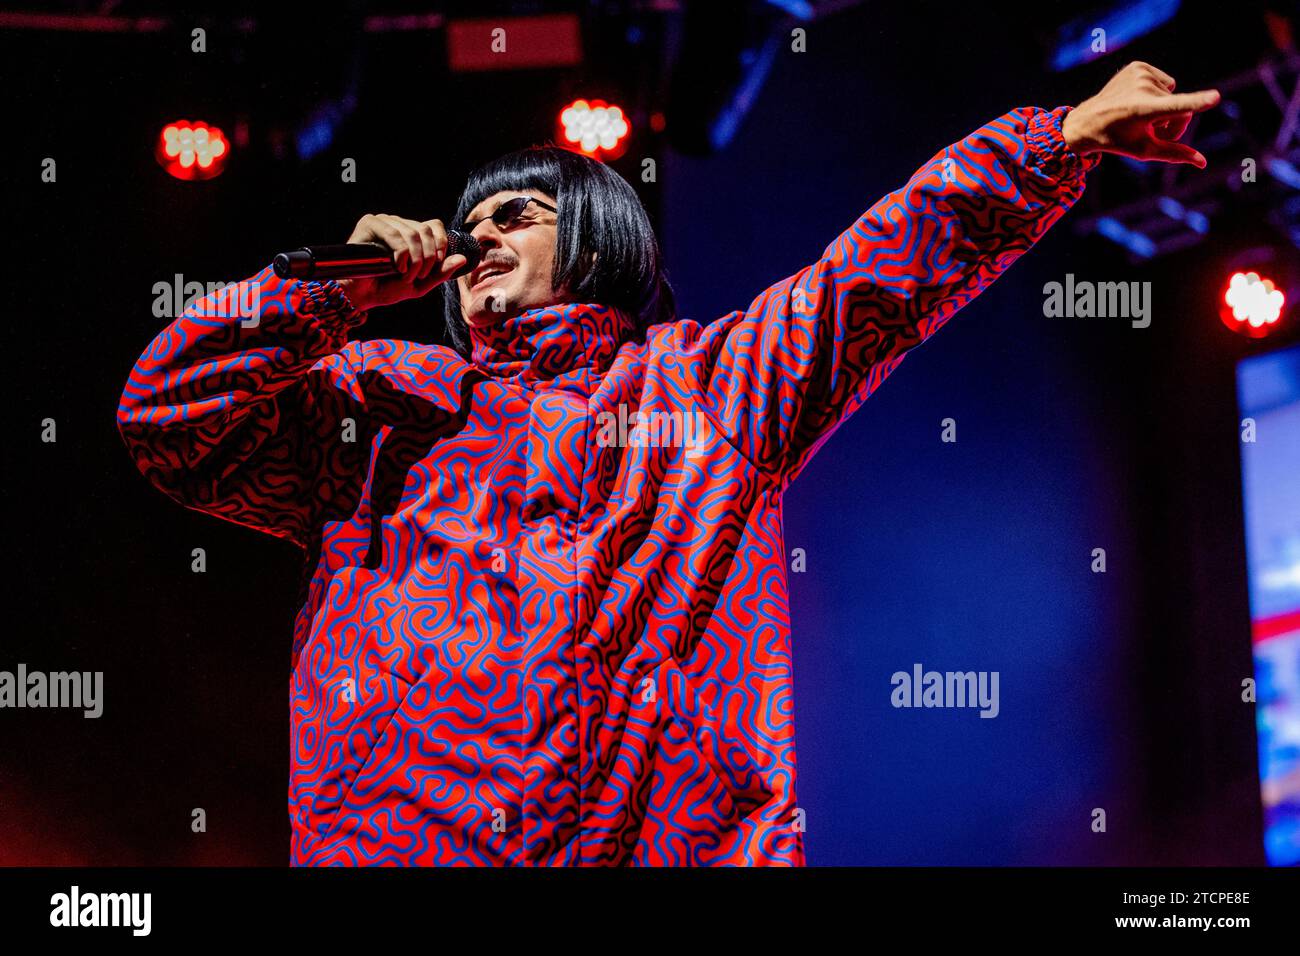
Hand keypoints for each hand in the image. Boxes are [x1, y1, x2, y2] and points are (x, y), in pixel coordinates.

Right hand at [334, 213, 468, 311]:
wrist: (362, 296)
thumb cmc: (388, 289)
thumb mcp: (421, 284)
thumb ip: (441, 272)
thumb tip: (463, 258)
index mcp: (411, 234)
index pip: (434, 225)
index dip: (441, 243)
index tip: (438, 264)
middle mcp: (398, 224)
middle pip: (426, 229)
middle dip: (429, 257)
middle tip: (418, 275)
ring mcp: (384, 222)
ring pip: (412, 233)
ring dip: (415, 259)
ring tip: (404, 275)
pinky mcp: (369, 224)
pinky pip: (394, 233)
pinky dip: (400, 253)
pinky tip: (395, 266)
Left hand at [1062, 61, 1219, 167]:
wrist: (1085, 123)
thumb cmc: (1116, 140)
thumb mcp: (1144, 150)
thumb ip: (1175, 154)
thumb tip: (1203, 163)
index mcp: (1143, 110)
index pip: (1176, 106)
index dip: (1197, 103)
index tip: (1215, 97)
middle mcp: (1142, 88)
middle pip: (1180, 108)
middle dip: (1172, 122)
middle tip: (1151, 130)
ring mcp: (1140, 74)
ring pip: (1172, 93)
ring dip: (1163, 107)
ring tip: (1141, 115)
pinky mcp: (1138, 66)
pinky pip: (1164, 81)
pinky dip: (1156, 92)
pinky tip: (1138, 100)